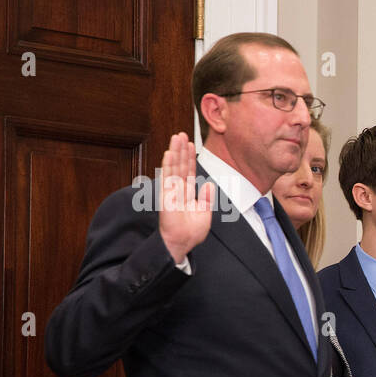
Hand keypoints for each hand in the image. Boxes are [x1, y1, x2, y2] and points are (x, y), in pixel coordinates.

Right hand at [158, 132, 214, 264]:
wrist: (182, 242)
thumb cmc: (192, 232)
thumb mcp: (205, 213)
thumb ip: (207, 198)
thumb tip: (209, 185)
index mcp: (187, 192)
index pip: (189, 170)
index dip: (190, 157)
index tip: (190, 144)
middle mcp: (178, 189)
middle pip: (180, 165)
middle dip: (181, 149)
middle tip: (181, 133)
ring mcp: (171, 190)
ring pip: (173, 167)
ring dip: (175, 152)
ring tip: (176, 137)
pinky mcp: (165, 195)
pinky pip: (167, 177)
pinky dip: (168, 165)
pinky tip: (169, 153)